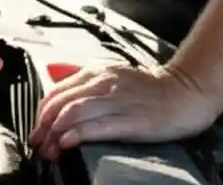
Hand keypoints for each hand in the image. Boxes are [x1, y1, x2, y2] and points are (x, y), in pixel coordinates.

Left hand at [28, 63, 222, 159]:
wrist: (185, 93)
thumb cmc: (149, 89)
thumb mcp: (111, 75)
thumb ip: (83, 79)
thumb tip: (53, 75)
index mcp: (95, 73)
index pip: (55, 91)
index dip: (40, 113)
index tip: (36, 129)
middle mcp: (102, 84)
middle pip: (60, 103)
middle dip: (42, 126)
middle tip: (37, 143)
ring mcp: (116, 102)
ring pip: (73, 113)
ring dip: (54, 133)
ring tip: (48, 149)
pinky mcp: (130, 121)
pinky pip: (95, 126)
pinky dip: (75, 134)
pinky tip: (66, 143)